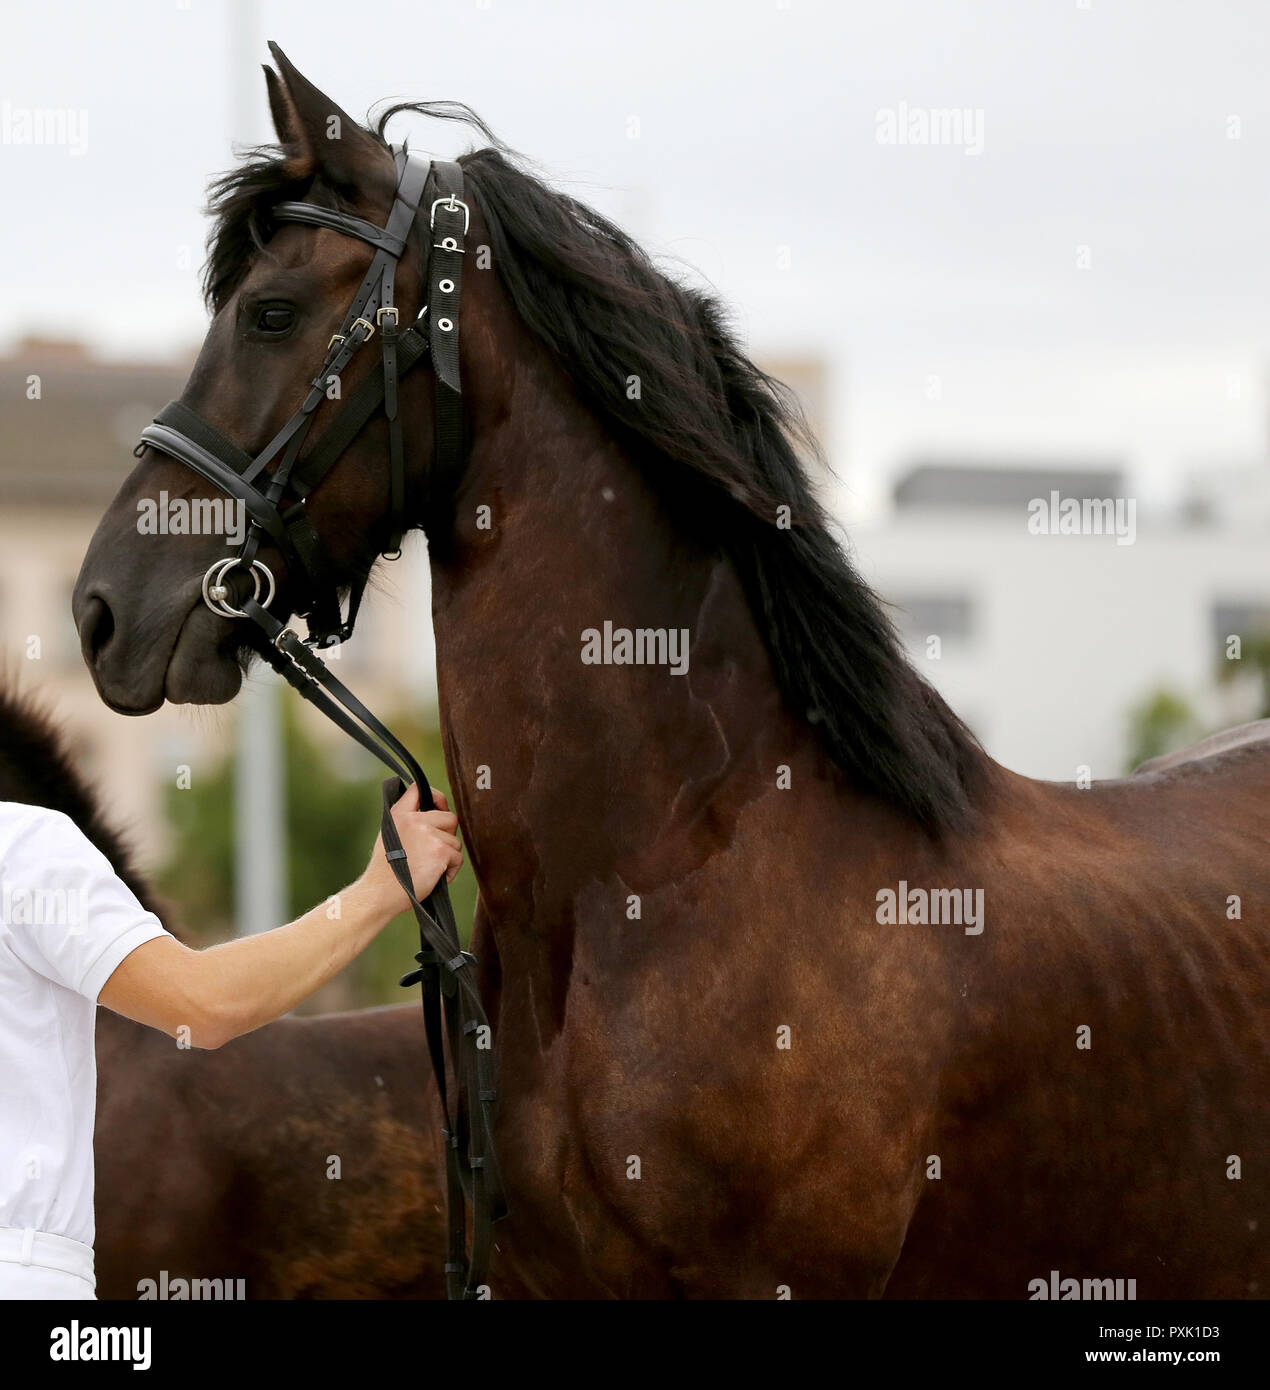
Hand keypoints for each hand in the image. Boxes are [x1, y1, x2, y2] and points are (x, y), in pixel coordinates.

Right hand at [361, 783, 461, 918]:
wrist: (380, 893)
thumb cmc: (385, 872)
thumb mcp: (389, 837)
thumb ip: (407, 823)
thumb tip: (432, 816)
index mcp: (399, 814)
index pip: (419, 790)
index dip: (436, 797)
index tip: (440, 806)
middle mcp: (414, 820)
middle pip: (449, 818)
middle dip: (447, 835)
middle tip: (434, 852)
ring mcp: (429, 834)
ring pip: (455, 841)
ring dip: (447, 857)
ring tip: (428, 869)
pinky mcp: (441, 851)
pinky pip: (458, 858)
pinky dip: (450, 871)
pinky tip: (434, 877)